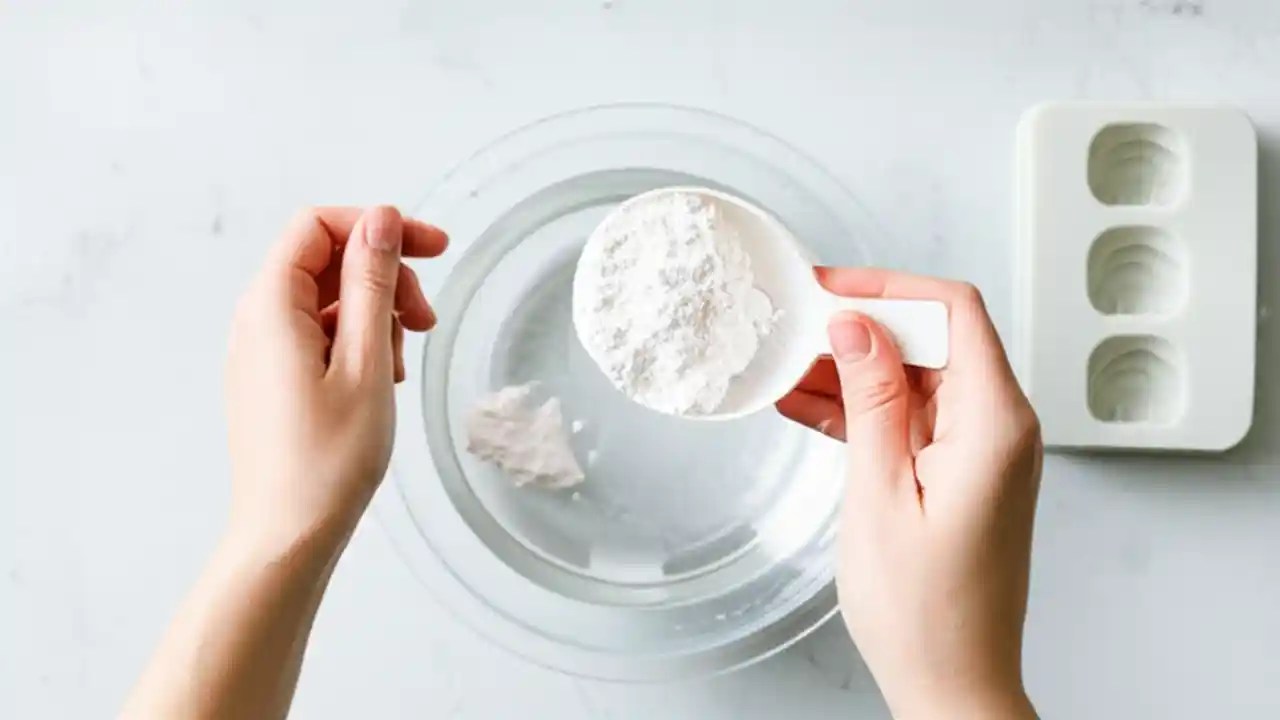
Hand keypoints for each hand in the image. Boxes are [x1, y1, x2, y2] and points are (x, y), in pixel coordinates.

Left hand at [224, 206, 446, 552]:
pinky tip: (381, 384)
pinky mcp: (275, 379)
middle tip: (426, 322)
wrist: (287, 537)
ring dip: (376, 317)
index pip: (320, 226)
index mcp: (271, 306)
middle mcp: (257, 320)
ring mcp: (264, 351)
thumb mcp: (365, 362)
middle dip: (385, 278)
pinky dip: (359, 345)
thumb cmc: (327, 461)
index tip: (434, 249)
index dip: (379, 226)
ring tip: (397, 370)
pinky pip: (321, 335)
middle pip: (327, 260)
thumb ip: (371, 283)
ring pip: (330, 300)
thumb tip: (380, 220)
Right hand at [778, 267, 1041, 719]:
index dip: (889, 287)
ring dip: (854, 371)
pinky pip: (910, 419)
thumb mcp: (880, 493)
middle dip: (862, 328)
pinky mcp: (960, 472)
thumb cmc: (926, 612)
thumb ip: (872, 400)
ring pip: (915, 378)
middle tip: (794, 331)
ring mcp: (982, 450)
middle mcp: (1000, 428)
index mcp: (995, 424)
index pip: (954, 311)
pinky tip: (809, 408)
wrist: (953, 682)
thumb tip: (857, 326)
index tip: (829, 288)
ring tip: (787, 372)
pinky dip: (863, 410)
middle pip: (933, 340)